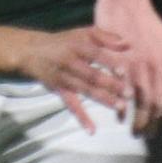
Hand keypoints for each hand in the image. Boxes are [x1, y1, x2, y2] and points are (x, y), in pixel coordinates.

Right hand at [13, 25, 130, 133]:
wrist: (32, 51)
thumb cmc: (65, 41)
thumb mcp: (83, 33)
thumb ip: (106, 37)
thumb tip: (127, 44)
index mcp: (77, 46)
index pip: (95, 55)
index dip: (109, 63)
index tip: (123, 71)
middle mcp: (70, 62)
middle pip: (92, 75)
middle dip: (111, 84)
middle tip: (129, 93)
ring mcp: (64, 78)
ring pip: (85, 90)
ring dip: (103, 99)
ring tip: (120, 106)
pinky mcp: (60, 91)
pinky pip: (71, 105)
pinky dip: (81, 118)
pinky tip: (92, 130)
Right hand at [96, 0, 161, 134]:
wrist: (126, 0)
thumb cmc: (146, 19)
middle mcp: (158, 66)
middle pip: (160, 104)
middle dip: (156, 124)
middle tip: (150, 134)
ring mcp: (139, 67)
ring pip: (143, 103)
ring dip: (139, 121)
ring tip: (136, 130)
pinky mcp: (120, 66)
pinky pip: (124, 93)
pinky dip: (123, 108)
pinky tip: (120, 114)